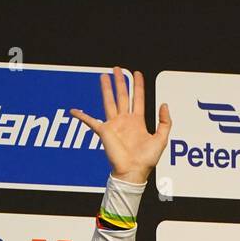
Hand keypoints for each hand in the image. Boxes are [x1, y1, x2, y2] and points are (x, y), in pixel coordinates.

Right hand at [70, 67, 171, 184]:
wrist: (134, 172)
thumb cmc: (147, 160)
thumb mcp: (161, 139)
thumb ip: (165, 122)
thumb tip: (164, 104)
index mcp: (138, 122)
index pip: (138, 98)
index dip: (138, 86)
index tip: (137, 73)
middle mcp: (125, 121)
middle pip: (122, 96)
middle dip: (120, 82)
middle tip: (117, 69)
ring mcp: (114, 125)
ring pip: (109, 101)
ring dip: (106, 89)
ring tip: (104, 76)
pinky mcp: (104, 131)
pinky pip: (90, 122)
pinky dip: (81, 116)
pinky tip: (74, 110)